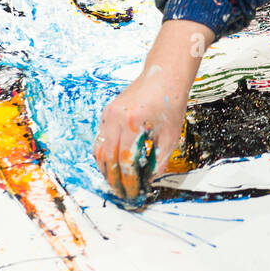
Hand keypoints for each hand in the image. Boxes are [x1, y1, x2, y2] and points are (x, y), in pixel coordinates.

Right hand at [93, 19, 213, 200]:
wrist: (163, 76)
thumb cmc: (170, 104)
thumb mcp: (170, 135)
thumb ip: (159, 160)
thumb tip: (149, 181)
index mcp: (133, 122)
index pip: (126, 161)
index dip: (129, 181)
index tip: (134, 193)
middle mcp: (115, 118)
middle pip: (108, 158)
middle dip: (115, 180)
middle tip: (122, 194)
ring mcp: (108, 115)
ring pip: (99, 150)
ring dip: (106, 170)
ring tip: (116, 183)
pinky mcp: (106, 113)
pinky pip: (100, 140)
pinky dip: (104, 156)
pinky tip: (113, 166)